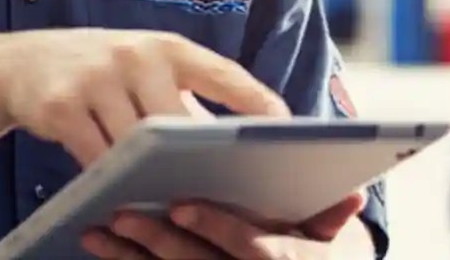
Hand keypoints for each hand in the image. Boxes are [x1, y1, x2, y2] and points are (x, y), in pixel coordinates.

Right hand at [0, 29, 288, 166]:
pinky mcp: (60, 106)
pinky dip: (110, 179)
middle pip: (179, 123)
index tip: (288, 131)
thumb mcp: (146, 68)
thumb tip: (238, 144)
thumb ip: (186, 98)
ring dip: (151, 177)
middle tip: (225, 189)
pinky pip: (94, 157)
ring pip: (135, 147)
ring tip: (174, 200)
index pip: (225, 74)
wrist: (22, 62)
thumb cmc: (104, 71)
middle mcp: (135, 56)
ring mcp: (96, 79)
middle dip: (199, 159)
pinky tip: (120, 193)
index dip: (258, 103)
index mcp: (168, 47)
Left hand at [82, 191, 367, 259]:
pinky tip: (102, 249)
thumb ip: (334, 215)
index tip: (181, 203)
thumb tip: (353, 195)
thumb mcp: (334, 240)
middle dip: (158, 241)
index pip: (252, 250)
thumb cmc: (318, 254)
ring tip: (96, 230)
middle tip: (121, 213)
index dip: (217, 227)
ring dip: (130, 258)